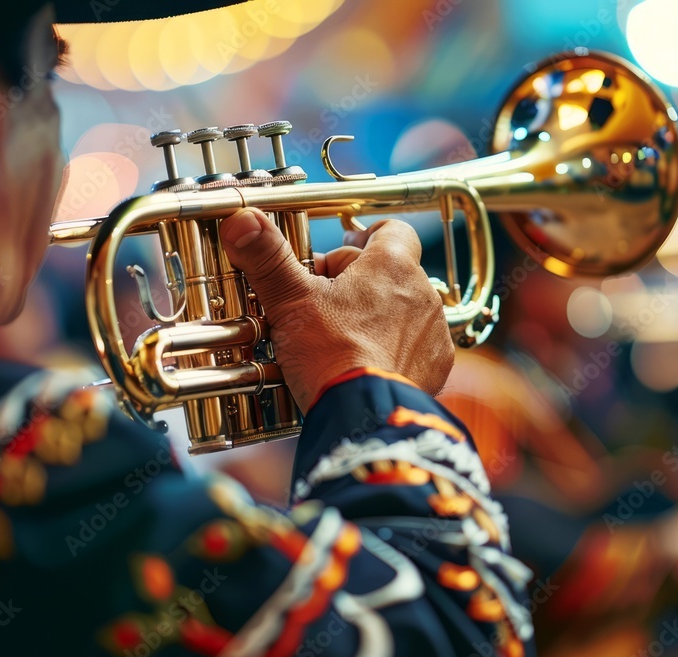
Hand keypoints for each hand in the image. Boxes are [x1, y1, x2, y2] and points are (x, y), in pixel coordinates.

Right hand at [219, 208, 453, 410]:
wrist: (366, 415)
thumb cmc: (332, 354)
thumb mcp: (291, 301)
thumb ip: (269, 258)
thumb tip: (241, 221)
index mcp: (392, 266)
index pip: (393, 231)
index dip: (365, 238)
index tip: (342, 252)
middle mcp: (422, 293)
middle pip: (391, 274)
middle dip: (358, 283)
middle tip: (322, 303)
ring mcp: (432, 333)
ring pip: (404, 311)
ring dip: (378, 317)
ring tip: (340, 339)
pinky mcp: (435, 368)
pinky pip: (414, 348)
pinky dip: (393, 351)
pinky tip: (365, 365)